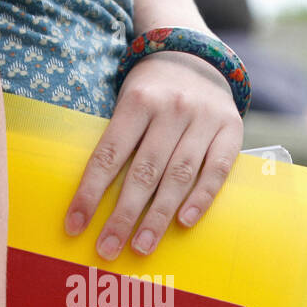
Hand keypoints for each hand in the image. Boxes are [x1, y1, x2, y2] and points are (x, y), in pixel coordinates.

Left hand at [64, 50, 244, 258]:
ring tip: (141, 247)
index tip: (75, 226)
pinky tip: (184, 223)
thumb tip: (88, 197)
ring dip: (158, 216)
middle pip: (144, 172)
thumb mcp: (127, 103)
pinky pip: (216, 170)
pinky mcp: (231, 129)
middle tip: (108, 249)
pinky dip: (201, 198)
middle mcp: (172, 109)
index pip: (109, 154)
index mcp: (138, 102)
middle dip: (123, 216)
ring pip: (179, 175)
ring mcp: (204, 120)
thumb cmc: (151, 92)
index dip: (90, 192)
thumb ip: (116, 141)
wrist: (197, 56)